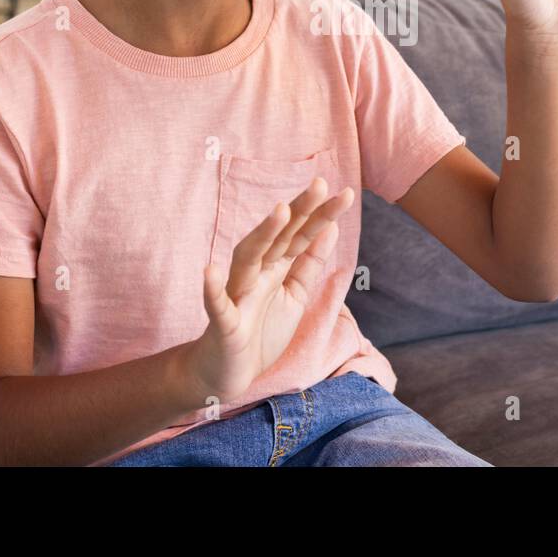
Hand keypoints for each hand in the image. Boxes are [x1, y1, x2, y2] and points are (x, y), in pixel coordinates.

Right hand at [185, 178, 353, 404]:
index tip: (347, 194)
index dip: (322, 216)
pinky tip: (210, 270)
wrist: (228, 372)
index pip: (301, 236)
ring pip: (248, 259)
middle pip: (278, 238)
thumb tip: (329, 228)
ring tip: (280, 211)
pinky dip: (212, 288)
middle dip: (298, 211)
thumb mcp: (294, 294)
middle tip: (320, 185)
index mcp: (275, 268)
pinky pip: (217, 305)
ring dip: (263, 235)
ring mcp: (238, 296)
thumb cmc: (261, 330)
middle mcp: (256, 274)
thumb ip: (309, 263)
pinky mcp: (224, 324)